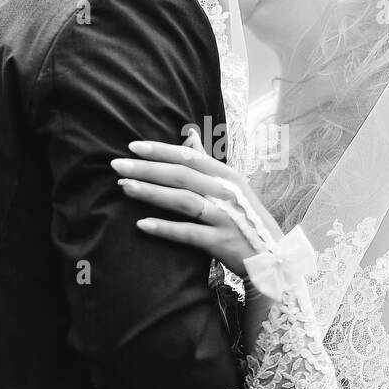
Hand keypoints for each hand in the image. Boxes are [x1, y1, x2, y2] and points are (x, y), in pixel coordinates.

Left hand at [111, 134, 283, 273]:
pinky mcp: (221, 242)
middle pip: (182, 176)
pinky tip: (142, 224)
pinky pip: (189, 233)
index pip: (189, 157)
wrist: (271, 255)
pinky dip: (165, 228)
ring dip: (151, 193)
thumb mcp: (230, 185)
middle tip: (117, 165)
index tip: (133, 147)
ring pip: (183, 201)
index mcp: (226, 176)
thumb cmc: (244, 217)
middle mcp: (226, 193)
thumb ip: (206, 161)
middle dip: (147, 169)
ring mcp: (224, 217)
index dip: (161, 151)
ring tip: (124, 187)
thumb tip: (189, 134)